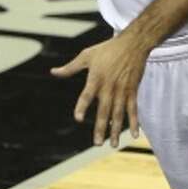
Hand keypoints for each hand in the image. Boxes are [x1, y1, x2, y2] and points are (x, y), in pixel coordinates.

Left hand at [51, 26, 148, 146]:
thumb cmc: (107, 49)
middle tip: (97, 143)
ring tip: (113, 145)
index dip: (82, 107)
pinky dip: (135, 122)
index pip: (87, 96)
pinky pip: (133, 109)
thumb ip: (70, 68)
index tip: (79, 119)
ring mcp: (122, 90)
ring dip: (116, 130)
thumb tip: (53, 72)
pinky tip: (134, 135)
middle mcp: (109, 87)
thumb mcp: (87, 55)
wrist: (133, 43)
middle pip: (104, 111)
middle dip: (101, 128)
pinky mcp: (132, 91)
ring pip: (119, 114)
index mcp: (96, 79)